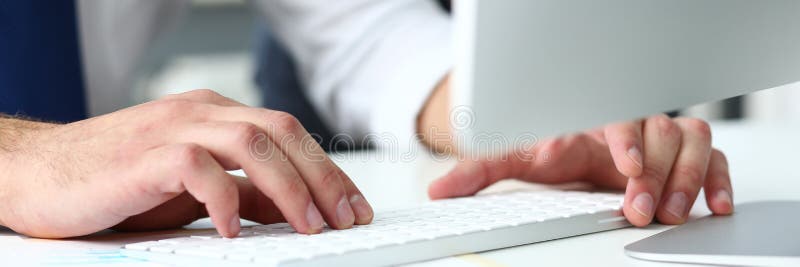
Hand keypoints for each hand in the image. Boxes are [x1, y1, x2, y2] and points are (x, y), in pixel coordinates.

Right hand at [0, 89, 372, 237]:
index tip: (354, 206)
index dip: (328, 169)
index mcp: (216, 115)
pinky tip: (232, 231)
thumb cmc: (118, 180)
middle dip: (323, 177)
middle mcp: (200, 113)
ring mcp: (172, 128)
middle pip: (281, 133)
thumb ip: (242, 191)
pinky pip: (196, 167)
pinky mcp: (144, 155)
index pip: (289, 134)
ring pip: (251, 142)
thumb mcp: (194, 187)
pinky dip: (222, 199)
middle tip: (346, 219)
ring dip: (289, 186)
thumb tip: (293, 210)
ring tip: (308, 226)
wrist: (40, 173)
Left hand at [427, 115, 732, 225]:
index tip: (624, 164)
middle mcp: (630, 126)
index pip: (615, 117)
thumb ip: (479, 172)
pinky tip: (713, 205)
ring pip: (691, 140)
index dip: (623, 138)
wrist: (573, 148)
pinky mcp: (683, 158)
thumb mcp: (514, 159)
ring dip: (685, 176)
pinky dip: (718, 178)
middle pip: (659, 130)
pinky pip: (714, 157)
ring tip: (670, 211)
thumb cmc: (550, 151)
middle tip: (638, 205)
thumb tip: (440, 190)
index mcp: (591, 120)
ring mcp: (660, 140)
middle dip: (653, 171)